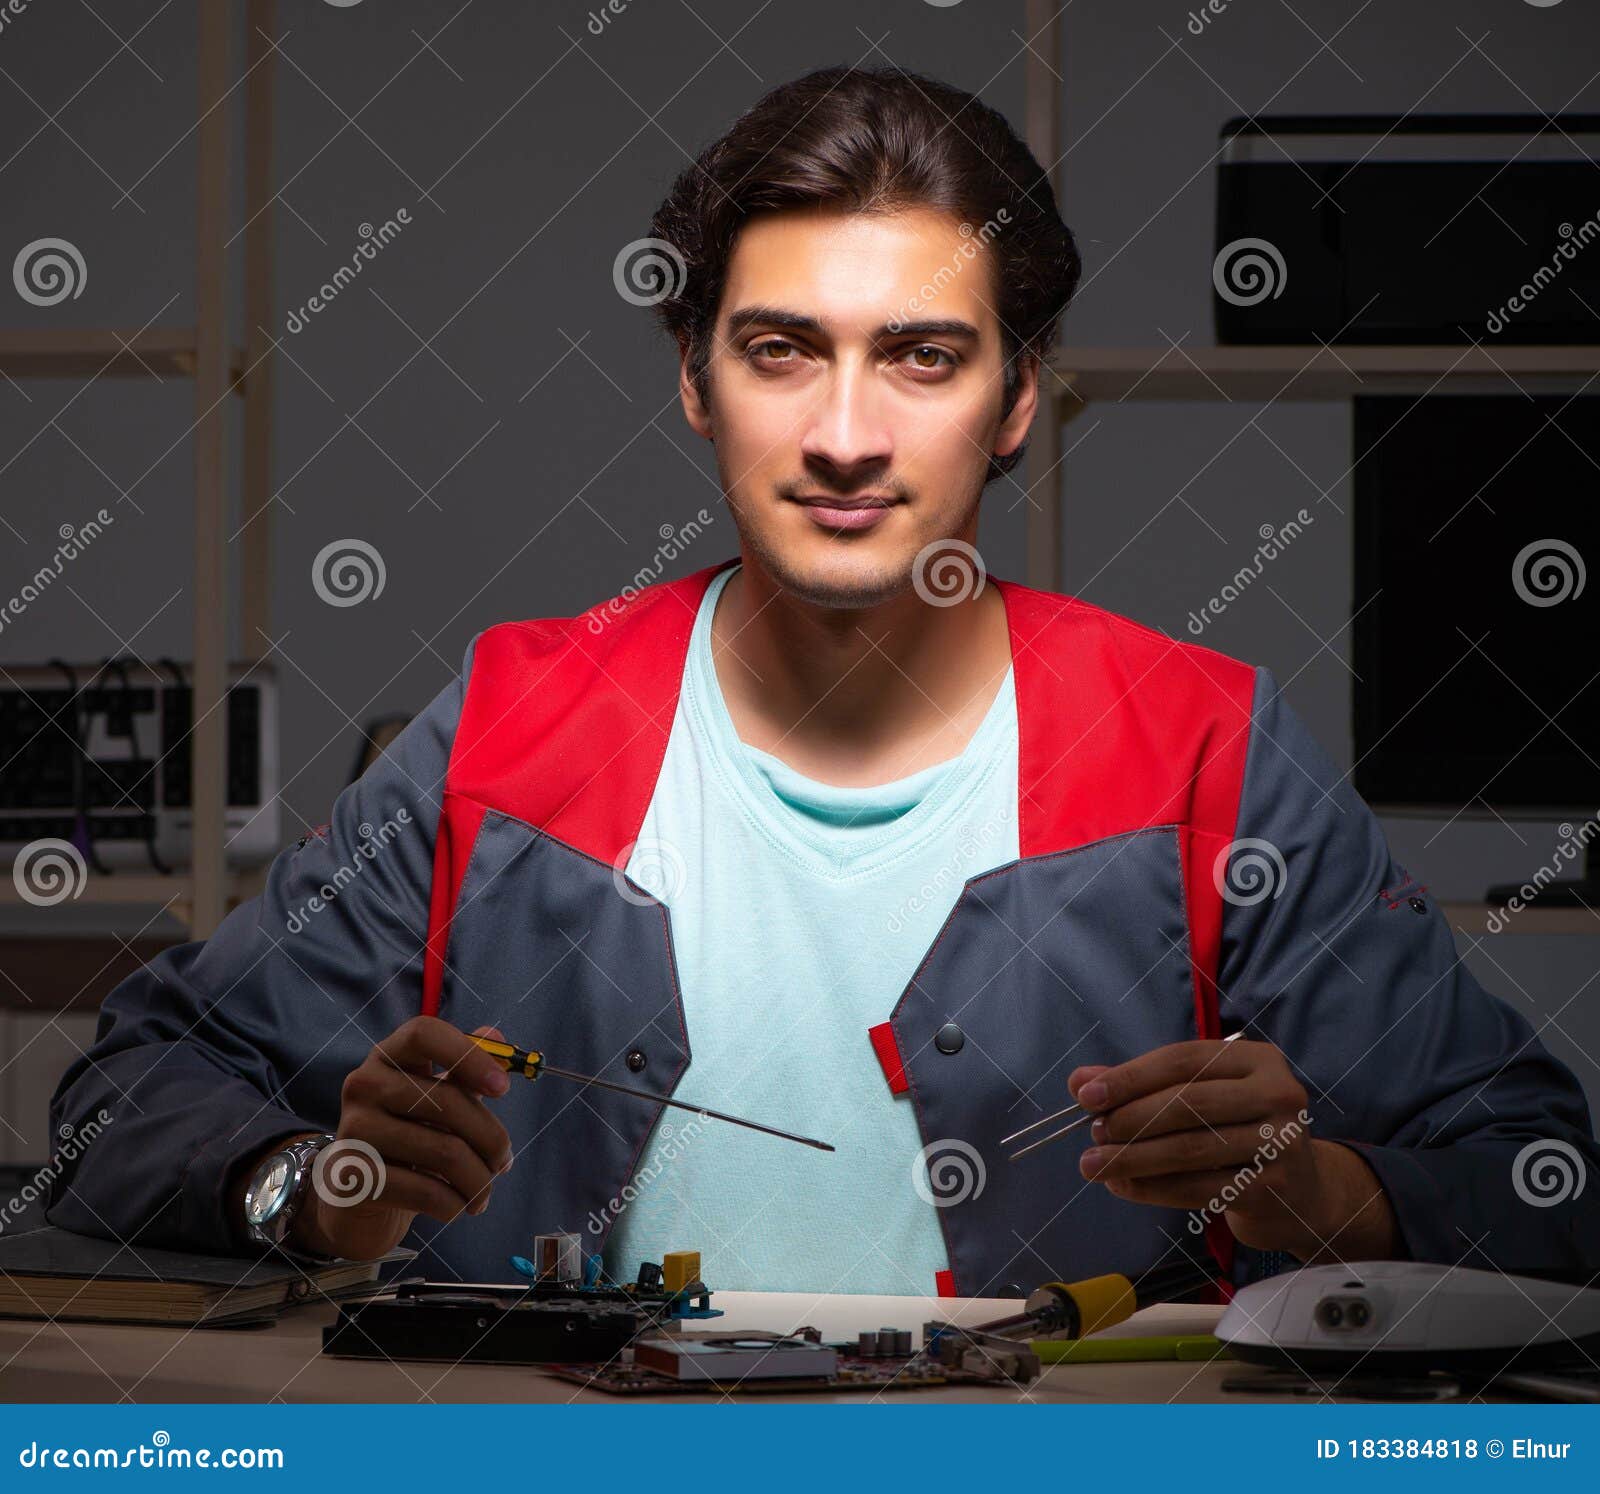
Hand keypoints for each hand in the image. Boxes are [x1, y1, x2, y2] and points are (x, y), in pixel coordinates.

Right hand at [287, 1017, 514, 1261]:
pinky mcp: (354, 1176)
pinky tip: (459, 1206)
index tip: (503, 1088)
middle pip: (448, 1102)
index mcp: (388, 1056)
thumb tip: (497, 1036)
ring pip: (446, 1153)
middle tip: (505, 1162)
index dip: (469, 1055)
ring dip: (479, 1180)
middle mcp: (364, 1084)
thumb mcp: (435, 1098)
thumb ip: (464, 1069)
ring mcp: (355, 1129)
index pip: (425, 1033)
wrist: (356, 1194)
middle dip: (492, 1139)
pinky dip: (455, 1204)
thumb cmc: (407, 1136)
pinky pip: (426, 1191)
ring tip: (484, 1192)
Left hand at [1067, 1038, 1397, 1261]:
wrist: (1302, 1194)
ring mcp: (1281, 1143)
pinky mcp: (1274, 1189)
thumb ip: (1141, 1086)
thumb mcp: (1199, 1098)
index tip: (1087, 1094)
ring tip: (1094, 1164)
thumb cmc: (1238, 1134)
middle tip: (1092, 1134)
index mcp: (1256, 1060)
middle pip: (1188, 1102)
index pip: (1183, 1060)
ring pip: (1190, 1148)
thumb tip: (1080, 1081)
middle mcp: (1277, 1094)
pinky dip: (1153, 1188)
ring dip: (1133, 1158)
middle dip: (1130, 1118)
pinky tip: (1123, 1187)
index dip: (1131, 1076)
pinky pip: (1199, 1188)